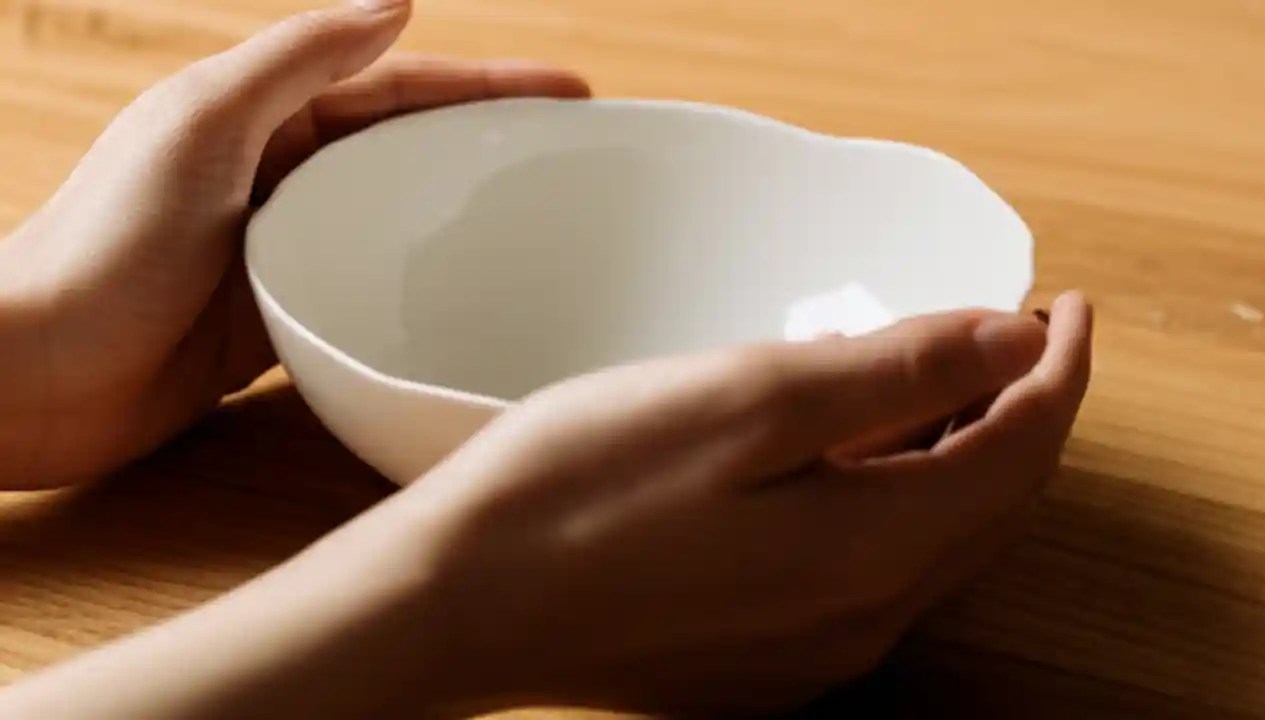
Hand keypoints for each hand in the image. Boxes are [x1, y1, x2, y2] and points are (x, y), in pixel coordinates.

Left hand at [0, 0, 588, 487]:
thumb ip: (298, 59)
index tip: (573, 94)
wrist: (38, 374)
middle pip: (410, 152)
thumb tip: (399, 2)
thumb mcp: (202, 123)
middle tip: (582, 164)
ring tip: (547, 233)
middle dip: (493, 149)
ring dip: (465, 223)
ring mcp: (285, 251)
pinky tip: (468, 304)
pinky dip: (418, 293)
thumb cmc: (104, 243)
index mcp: (263, 116)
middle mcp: (279, 177)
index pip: (398, 87)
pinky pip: (367, 294)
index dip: (488, 85)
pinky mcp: (280, 321)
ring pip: (396, 226)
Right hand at [399, 294, 1091, 713]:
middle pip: (992, 507)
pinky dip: (894, 508)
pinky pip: (869, 578)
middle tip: (1017, 337)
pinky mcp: (760, 664)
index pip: (1023, 450)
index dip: (1057, 370)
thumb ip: (896, 374)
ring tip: (947, 386)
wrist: (460, 604)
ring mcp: (811, 656)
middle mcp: (863, 623)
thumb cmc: (582, 489)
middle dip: (1021, 415)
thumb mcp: (746, 399)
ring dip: (958, 461)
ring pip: (932, 545)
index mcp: (875, 552)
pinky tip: (854, 464)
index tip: (1062, 307)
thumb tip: (1008, 343)